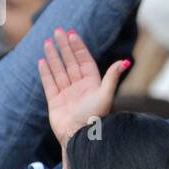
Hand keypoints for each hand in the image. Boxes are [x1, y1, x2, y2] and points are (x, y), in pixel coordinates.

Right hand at [39, 29, 129, 144]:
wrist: (80, 138)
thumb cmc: (95, 118)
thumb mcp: (106, 95)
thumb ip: (112, 77)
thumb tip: (126, 61)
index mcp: (92, 84)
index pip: (84, 60)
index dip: (78, 47)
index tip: (71, 33)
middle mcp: (79, 87)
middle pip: (70, 62)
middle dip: (64, 47)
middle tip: (57, 31)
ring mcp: (66, 94)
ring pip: (59, 71)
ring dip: (53, 56)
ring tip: (47, 42)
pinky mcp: (55, 102)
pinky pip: (49, 84)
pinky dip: (45, 72)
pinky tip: (42, 61)